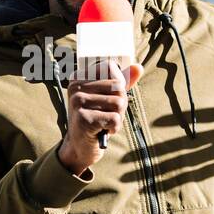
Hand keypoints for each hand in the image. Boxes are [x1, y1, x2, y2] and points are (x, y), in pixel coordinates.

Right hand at [57, 57, 143, 174]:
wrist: (80, 147)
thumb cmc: (96, 119)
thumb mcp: (107, 97)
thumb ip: (122, 81)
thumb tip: (138, 67)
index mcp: (79, 77)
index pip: (110, 67)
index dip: (118, 85)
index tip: (107, 98)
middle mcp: (75, 87)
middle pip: (118, 86)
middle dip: (120, 104)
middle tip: (107, 114)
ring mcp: (78, 103)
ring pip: (119, 103)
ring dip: (118, 117)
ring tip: (104, 123)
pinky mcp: (84, 119)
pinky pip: (115, 118)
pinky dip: (115, 128)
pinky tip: (103, 131)